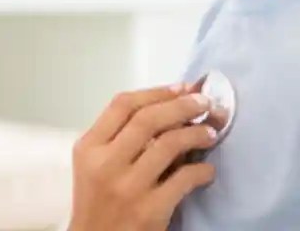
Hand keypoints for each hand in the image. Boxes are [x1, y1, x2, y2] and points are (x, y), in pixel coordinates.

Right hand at [67, 84, 218, 230]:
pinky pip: (184, 179)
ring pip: (170, 144)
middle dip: (182, 105)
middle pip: (149, 119)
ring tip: (210, 134)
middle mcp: (106, 164)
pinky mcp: (150, 210)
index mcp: (89, 147)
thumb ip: (117, 137)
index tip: (181, 88)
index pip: (123, 104)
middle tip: (204, 102)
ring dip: (197, 133)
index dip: (157, 92)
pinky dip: (202, 171)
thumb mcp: (93, 165)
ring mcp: (128, 187)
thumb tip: (167, 108)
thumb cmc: (98, 202)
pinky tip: (207, 171)